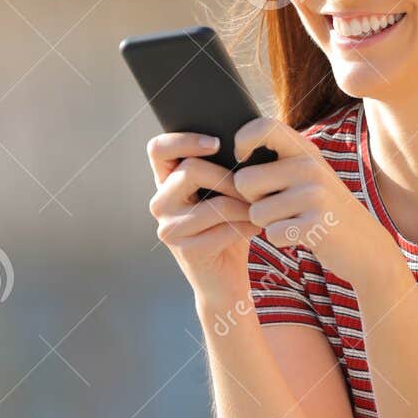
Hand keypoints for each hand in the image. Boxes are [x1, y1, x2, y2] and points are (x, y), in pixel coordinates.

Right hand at [145, 132, 259, 297]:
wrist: (225, 280)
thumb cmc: (229, 227)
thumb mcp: (223, 193)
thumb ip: (222, 168)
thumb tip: (245, 137)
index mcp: (165, 182)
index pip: (158, 148)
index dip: (184, 139)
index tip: (217, 143)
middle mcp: (159, 203)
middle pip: (190, 170)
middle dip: (231, 179)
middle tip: (253, 191)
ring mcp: (168, 228)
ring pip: (215, 202)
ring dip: (245, 206)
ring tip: (259, 211)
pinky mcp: (185, 249)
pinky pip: (224, 227)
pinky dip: (247, 227)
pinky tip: (256, 229)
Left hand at [232, 116, 399, 289]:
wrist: (366, 246)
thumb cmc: (322, 210)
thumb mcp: (307, 175)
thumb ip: (277, 159)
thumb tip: (233, 152)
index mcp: (305, 149)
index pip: (262, 126)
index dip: (242, 142)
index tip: (242, 160)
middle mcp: (310, 166)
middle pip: (244, 180)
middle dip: (250, 200)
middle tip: (276, 206)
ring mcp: (315, 195)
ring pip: (256, 212)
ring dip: (267, 223)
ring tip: (293, 221)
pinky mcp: (316, 224)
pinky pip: (272, 233)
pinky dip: (281, 239)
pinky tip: (302, 236)